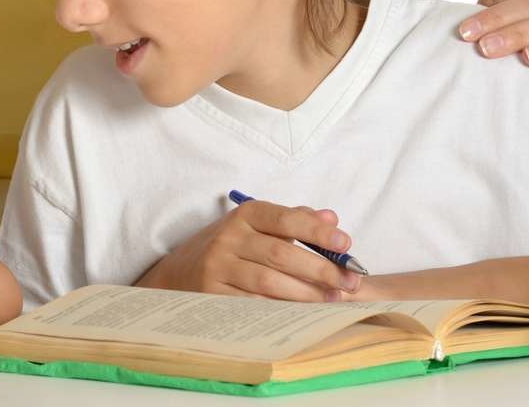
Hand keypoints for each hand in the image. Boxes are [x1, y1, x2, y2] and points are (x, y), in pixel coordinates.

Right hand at [137, 201, 361, 301]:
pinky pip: (253, 305)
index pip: (286, 218)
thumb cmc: (231, 248)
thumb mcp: (256, 226)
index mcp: (245, 215)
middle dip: (321, 270)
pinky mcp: (212, 294)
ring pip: (269, 282)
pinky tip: (301, 314)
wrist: (179, 272)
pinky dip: (280, 310)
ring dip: (306, 294)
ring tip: (331, 300)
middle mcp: (229, 237)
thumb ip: (294, 219)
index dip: (317, 231)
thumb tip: (332, 218)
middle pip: (281, 253)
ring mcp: (218, 267)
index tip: (346, 244)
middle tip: (349, 282)